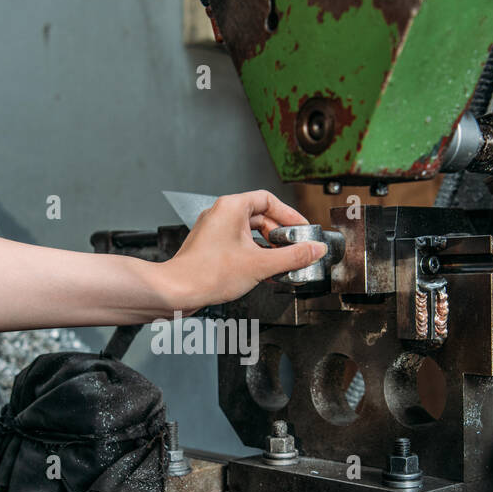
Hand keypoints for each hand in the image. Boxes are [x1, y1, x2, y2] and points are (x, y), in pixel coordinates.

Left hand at [162, 190, 326, 311]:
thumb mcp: (261, 265)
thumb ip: (293, 256)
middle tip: (294, 249)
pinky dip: (254, 255)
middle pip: (261, 217)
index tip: (301, 229)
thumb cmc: (207, 273)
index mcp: (232, 207)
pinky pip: (239, 245)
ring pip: (250, 233)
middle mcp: (221, 214)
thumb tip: (314, 249)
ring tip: (281, 263)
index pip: (269, 200)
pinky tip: (264, 272)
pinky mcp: (211, 247)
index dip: (289, 214)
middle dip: (280, 235)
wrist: (178, 291)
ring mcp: (214, 231)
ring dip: (268, 248)